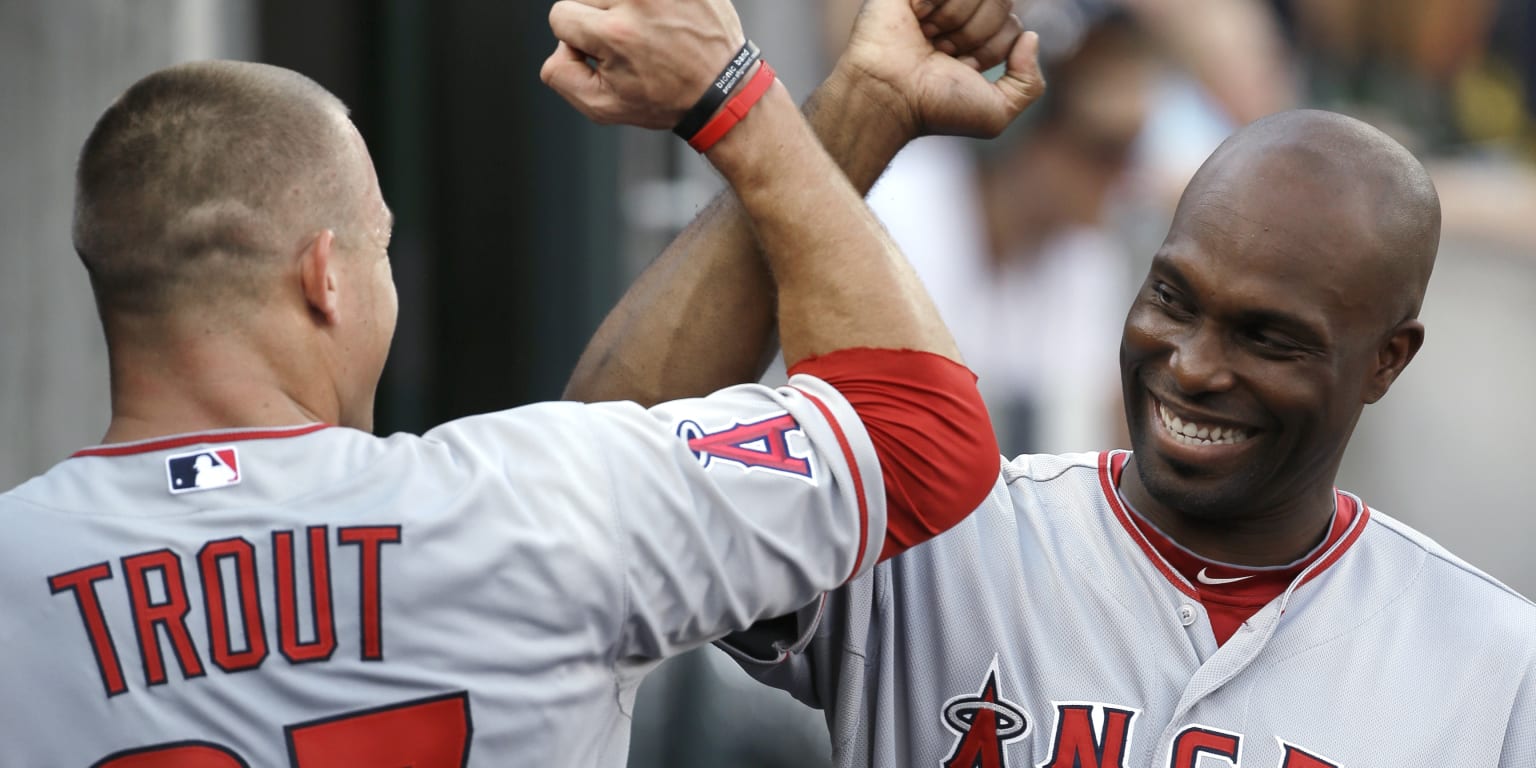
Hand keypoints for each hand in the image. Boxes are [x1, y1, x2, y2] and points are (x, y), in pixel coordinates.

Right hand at [541, 0, 745, 128]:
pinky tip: (664, 18)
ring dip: (622, 6)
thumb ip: (560, 75)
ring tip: (648, 28)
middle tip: (633, 43)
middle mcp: (639, 1)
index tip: (606, 53)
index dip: (577, 39)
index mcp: (615, 34)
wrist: (723, 89)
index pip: (560, 15)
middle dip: (600, 18)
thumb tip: (559, 44)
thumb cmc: (666, 99)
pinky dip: (649, 4)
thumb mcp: (603, 107)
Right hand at [838, 0, 1043, 138]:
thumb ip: (1030, 84)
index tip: (962, 69)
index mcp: (978, 43)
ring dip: (953, 18)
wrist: (888, 95)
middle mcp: (959, 18)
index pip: (1013, 26)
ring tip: (926, 37)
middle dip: (976, 33)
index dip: (993, 48)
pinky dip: (935, 2)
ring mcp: (936, 1)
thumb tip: (1031, 36)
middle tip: (943, 52)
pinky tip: (916, 17)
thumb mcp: (996, 114)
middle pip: (1001, 2)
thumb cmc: (934, 107)